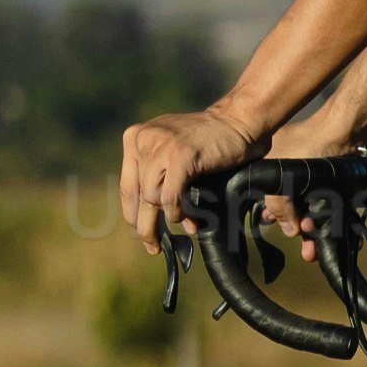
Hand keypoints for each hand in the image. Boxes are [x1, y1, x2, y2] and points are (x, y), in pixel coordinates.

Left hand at [117, 103, 255, 254]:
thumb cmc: (209, 141)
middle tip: (153, 246)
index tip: (142, 233)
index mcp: (135, 138)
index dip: (133, 214)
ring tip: (187, 225)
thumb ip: (155, 173)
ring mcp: (160, 146)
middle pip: (138, 195)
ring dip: (170, 218)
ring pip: (152, 198)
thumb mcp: (171, 151)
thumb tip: (145, 214)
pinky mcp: (180, 156)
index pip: (127, 187)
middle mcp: (143, 140)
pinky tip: (190, 219)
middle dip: (145, 226)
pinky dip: (179, 213)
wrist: (239, 120)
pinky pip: (170, 197)